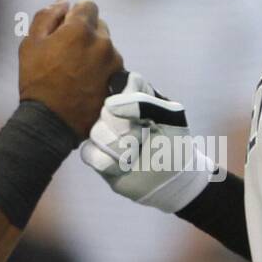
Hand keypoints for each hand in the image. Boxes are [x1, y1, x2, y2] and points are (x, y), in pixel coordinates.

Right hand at [18, 0, 122, 138]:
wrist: (51, 122)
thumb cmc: (36, 81)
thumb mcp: (31, 43)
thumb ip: (47, 15)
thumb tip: (64, 0)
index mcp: (80, 30)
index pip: (88, 6)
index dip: (75, 15)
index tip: (65, 29)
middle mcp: (102, 43)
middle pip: (99, 25)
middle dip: (86, 33)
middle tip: (68, 53)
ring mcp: (114, 63)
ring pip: (106, 46)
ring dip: (95, 51)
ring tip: (77, 71)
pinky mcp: (119, 80)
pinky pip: (112, 65)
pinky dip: (102, 69)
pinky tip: (87, 82)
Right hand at [79, 70, 215, 212]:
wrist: (170, 179)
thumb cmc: (173, 144)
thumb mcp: (169, 116)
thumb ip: (142, 103)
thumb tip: (109, 105)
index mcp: (134, 93)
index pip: (120, 82)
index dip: (129, 101)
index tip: (145, 116)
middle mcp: (114, 109)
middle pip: (106, 111)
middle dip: (127, 131)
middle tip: (143, 139)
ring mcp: (102, 130)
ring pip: (96, 132)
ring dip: (120, 149)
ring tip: (135, 155)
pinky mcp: (94, 152)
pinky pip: (87, 152)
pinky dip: (107, 163)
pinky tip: (121, 167)